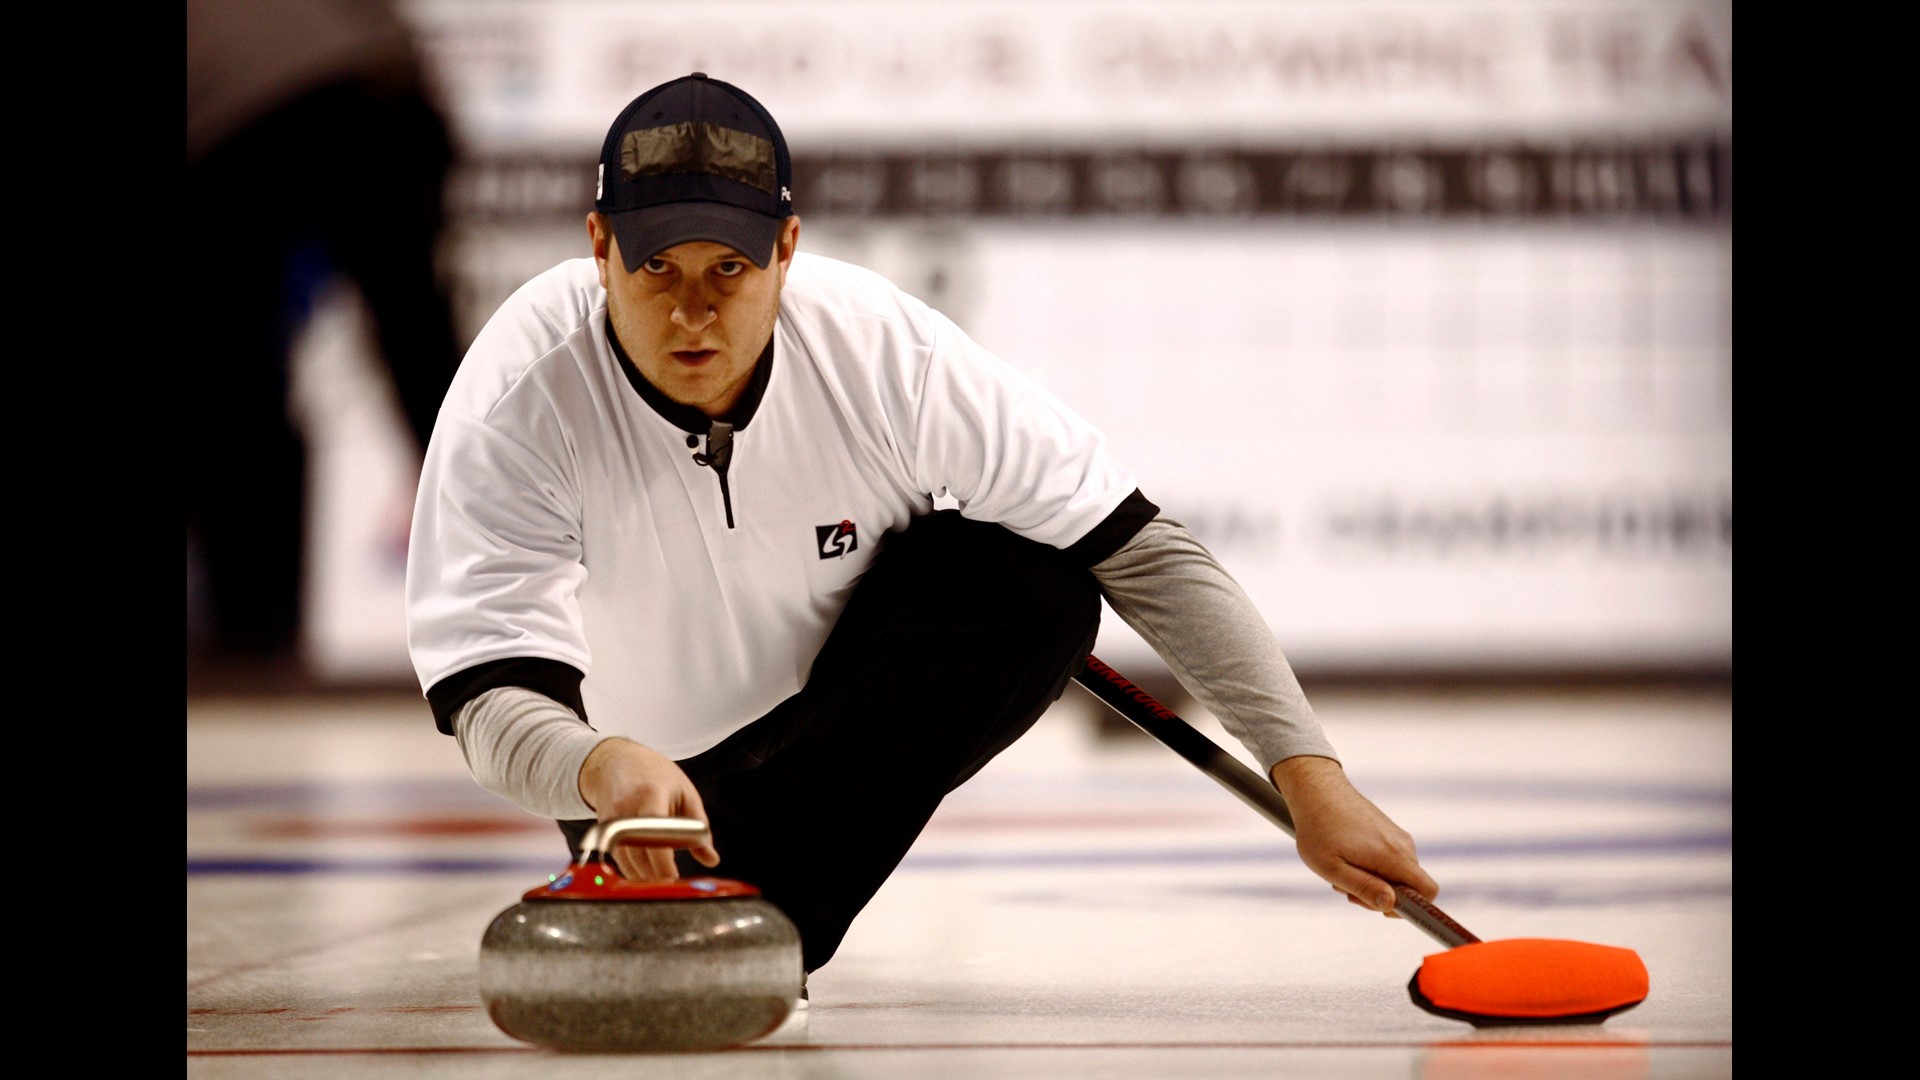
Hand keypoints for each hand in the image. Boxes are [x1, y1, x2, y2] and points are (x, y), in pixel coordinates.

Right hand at [576, 737, 721, 881]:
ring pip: (624, 858)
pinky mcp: (602, 828)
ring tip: (661, 875)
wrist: (617, 761)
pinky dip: (631, 868)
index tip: (672, 875)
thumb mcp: (685, 793)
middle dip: (654, 871)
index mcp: (651, 794)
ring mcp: (610, 818)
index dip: (661, 858)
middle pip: (637, 850)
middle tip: (671, 879)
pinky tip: (646, 870)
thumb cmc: (656, 776)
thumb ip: (699, 827)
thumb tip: (712, 860)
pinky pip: (616, 857)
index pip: (653, 830)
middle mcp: (626, 807)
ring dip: (643, 874)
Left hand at [1269, 755, 1438, 915]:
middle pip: (1408, 887)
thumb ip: (1363, 887)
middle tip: (1346, 889)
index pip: (1428, 891)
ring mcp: (1396, 836)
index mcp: (1393, 856)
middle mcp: (1403, 845)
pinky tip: (1345, 859)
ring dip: (1371, 881)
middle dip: (1380, 896)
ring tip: (1340, 870)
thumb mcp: (1333, 868)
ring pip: (1396, 874)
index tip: (1381, 908)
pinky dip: (1370, 867)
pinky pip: (1389, 860)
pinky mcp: (1388, 832)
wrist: (1316, 790)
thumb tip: (1391, 906)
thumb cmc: (1319, 830)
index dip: (1413, 909)